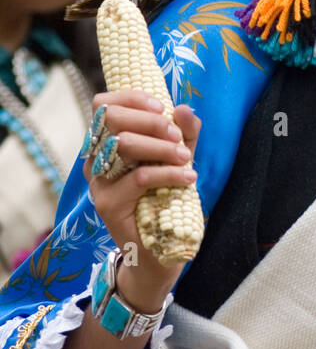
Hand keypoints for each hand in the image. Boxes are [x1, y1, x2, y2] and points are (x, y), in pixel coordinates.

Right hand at [84, 90, 201, 294]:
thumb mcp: (179, 158)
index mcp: (107, 142)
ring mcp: (97, 181)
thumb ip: (184, 133)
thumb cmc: (166, 197)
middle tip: (178, 138)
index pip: (103, 105)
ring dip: (162, 148)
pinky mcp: (106, 203)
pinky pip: (140, 177)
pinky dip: (169, 174)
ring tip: (187, 160)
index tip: (162, 108)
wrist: (159, 249)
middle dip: (150, 122)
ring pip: (125, 146)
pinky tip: (188, 179)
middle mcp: (95, 158)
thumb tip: (184, 108)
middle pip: (111, 119)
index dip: (131, 98)